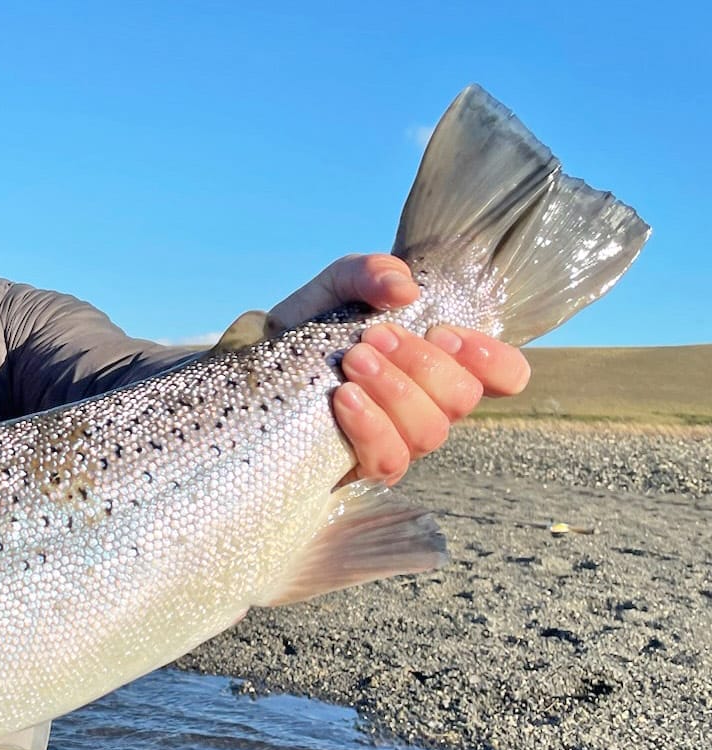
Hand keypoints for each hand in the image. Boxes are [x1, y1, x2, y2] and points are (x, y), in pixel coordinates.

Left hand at [269, 254, 530, 483]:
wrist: (252, 368)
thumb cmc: (307, 328)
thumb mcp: (335, 286)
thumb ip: (369, 273)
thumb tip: (405, 290)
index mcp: (436, 363)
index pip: (505, 375)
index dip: (491, 358)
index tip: (443, 332)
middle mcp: (427, 406)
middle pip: (462, 398)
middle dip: (420, 363)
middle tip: (373, 338)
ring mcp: (399, 441)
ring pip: (430, 431)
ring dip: (394, 390)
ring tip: (352, 362)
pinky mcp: (363, 469)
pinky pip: (389, 460)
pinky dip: (370, 426)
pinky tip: (343, 399)